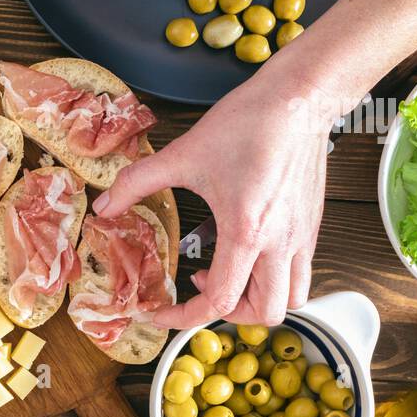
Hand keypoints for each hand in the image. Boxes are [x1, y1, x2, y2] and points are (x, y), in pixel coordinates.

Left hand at [93, 62, 334, 327]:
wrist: (299, 99)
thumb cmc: (248, 123)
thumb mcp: (182, 154)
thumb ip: (136, 183)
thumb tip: (105, 206)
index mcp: (246, 231)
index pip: (218, 300)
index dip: (184, 317)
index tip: (161, 312)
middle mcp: (281, 242)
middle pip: (265, 313)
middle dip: (228, 316)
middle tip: (197, 294)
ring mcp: (302, 237)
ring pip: (292, 299)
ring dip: (258, 303)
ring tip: (226, 278)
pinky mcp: (312, 226)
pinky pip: (301, 274)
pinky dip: (274, 281)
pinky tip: (247, 254)